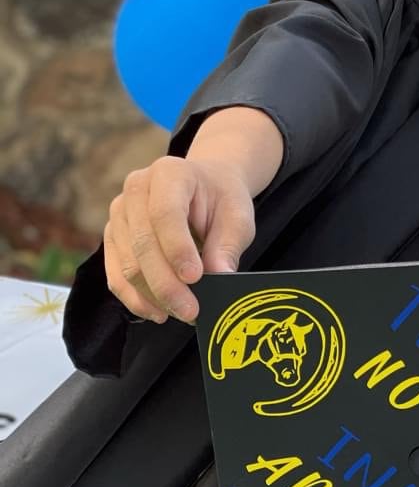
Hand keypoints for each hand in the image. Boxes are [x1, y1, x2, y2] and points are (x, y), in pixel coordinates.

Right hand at [104, 156, 255, 324]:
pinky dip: (135, 298)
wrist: (205, 188)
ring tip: (182, 313)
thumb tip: (219, 276)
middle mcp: (136, 188)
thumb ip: (228, 244)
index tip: (195, 277)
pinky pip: (116, 274)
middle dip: (166, 282)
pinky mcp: (113, 237)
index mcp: (169, 173)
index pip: (164, 213)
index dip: (177, 248)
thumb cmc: (222, 200)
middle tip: (191, 310)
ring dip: (153, 295)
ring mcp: (119, 213)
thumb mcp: (238, 215)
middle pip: (142, 242)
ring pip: (128, 263)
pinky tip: (158, 312)